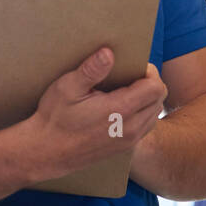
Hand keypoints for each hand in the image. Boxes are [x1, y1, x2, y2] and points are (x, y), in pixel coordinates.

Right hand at [24, 48, 166, 183]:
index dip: (149, 72)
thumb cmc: (54, 118)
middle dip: (150, 83)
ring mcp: (128, 141)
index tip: (133, 67)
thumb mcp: (68, 88)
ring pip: (155, 115)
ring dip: (147, 100)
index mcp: (120, 110)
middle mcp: (130, 128)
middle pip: (160, 99)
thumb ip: (91, 69)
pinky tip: (121, 108)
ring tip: (126, 91)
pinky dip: (142, 114)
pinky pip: (145, 127)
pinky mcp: (124, 149)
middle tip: (129, 76)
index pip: (156, 88)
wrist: (46, 153)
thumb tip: (109, 52)